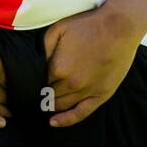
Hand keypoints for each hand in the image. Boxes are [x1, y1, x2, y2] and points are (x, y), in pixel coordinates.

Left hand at [42, 8, 140, 127]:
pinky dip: (66, 120)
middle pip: (47, 94)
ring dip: (49, 104)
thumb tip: (31, 63)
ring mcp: (87, 91)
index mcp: (58, 68)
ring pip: (60, 104)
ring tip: (42, 100)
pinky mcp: (101, 95)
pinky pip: (81, 114)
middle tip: (34, 89)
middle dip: (40, 92)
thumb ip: (42, 48)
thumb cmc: (88, 25)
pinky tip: (54, 122)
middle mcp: (71, 84)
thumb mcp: (58, 29)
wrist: (120, 26)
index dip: (31, 80)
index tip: (27, 80)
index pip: (37, 81)